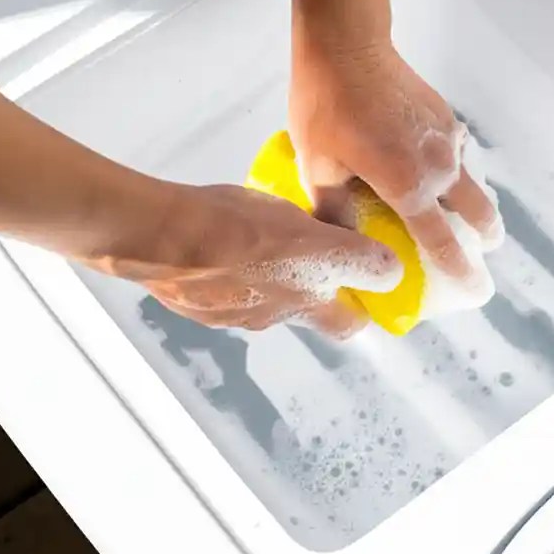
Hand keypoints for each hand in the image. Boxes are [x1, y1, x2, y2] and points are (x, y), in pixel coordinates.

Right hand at [84, 183, 401, 336]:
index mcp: (304, 306)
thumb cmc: (244, 236)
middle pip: (303, 308)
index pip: (348, 324)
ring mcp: (226, 311)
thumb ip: (359, 260)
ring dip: (267, 270)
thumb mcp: (319, 242)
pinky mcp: (190, 295)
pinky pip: (219, 281)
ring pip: (260, 292)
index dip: (362, 306)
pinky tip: (220, 233)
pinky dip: (226, 263)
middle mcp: (268, 318)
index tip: (367, 281)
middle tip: (312, 244)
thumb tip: (390, 273)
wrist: (163, 237)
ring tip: (263, 228)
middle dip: (312, 283)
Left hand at [288, 41, 502, 286]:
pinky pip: (461, 155)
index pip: (442, 242)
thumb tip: (344, 244)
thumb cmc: (325, 107)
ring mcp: (449, 141)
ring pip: (474, 183)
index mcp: (409, 188)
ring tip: (465, 216)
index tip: (475, 289)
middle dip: (483, 238)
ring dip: (474, 204)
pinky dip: (458, 170)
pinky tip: (439, 169)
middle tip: (479, 251)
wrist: (347, 46)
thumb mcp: (317, 168)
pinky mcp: (447, 118)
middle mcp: (440, 169)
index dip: (460, 270)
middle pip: (479, 214)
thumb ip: (334, 213)